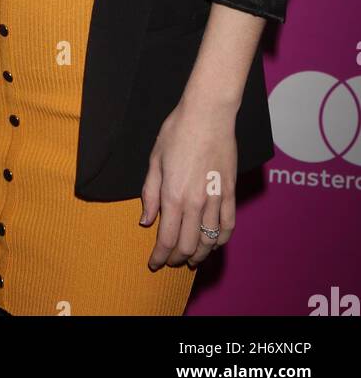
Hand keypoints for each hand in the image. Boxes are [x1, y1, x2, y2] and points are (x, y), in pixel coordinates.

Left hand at [140, 97, 236, 269]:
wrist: (207, 114)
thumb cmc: (177, 132)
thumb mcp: (154, 160)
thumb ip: (150, 193)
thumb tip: (146, 220)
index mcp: (173, 195)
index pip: (167, 239)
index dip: (160, 256)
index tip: (154, 263)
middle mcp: (195, 202)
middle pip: (188, 245)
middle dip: (178, 258)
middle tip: (170, 261)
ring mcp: (215, 199)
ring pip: (209, 240)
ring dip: (200, 254)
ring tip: (191, 259)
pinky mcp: (231, 192)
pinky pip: (228, 225)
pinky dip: (221, 239)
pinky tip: (214, 243)